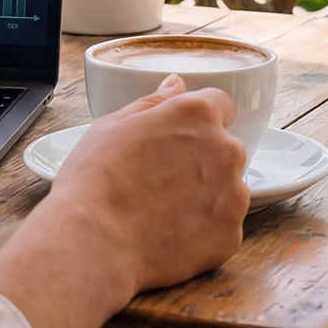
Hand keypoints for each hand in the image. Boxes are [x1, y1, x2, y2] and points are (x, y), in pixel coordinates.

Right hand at [0, 75, 249, 327]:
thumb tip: (175, 85)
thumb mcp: (112, 126)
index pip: (219, 104)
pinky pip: (222, 227)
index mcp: (198, 115)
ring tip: (160, 211)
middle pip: (224, 149)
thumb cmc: (95, 180)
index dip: (195, 122)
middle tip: (158, 179)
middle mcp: (226, 150)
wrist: (93, 243)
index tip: (175, 139)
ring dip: (205, 195)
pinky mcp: (231, 236)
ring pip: (228, 189)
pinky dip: (202, 231)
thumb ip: (153, 102)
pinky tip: (168, 235)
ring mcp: (234, 195)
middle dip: (201, 159)